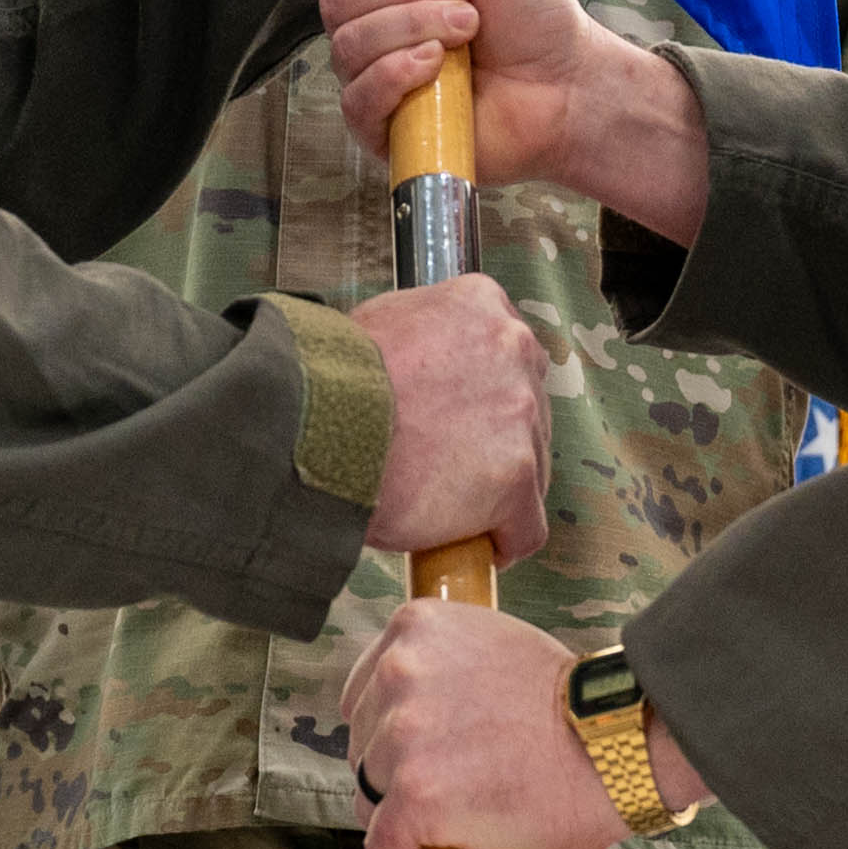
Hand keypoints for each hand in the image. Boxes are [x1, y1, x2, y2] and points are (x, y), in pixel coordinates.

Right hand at [314, 0, 713, 241]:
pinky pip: (356, 100)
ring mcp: (376, 81)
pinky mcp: (386, 131)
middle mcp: (373, 30)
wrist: (568, 81)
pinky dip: (395, 74)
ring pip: (348, 44)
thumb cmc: (533, 11)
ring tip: (468, 29)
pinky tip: (435, 67)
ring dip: (416, 26)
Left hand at [341, 601, 641, 848]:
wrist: (614, 743)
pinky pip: (383, 844)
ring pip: (369, 797)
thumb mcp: (493, 645)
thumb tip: (410, 710)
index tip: (414, 754)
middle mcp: (400, 672)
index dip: (387, 731)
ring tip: (443, 829)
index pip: (366, 693)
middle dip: (394, 773)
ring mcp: (404, 736)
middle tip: (443, 792)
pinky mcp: (416, 796)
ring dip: (400, 818)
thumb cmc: (569, 703)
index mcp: (416, 627)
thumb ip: (442, 666)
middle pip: (364, 745)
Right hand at [354, 276, 552, 563]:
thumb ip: (431, 340)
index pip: (510, 356)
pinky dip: (502, 540)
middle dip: (494, 443)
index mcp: (483, 305)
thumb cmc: (333, 377)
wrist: (315, 419)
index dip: (485, 397)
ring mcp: (520, 413)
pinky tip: (467, 543)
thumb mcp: (387, 322)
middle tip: (445, 465)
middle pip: (528, 412)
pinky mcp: (515, 475)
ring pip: (532, 468)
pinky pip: (527, 526)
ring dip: (495, 491)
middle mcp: (513, 348)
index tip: (461, 421)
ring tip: (444, 504)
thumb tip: (432, 370)